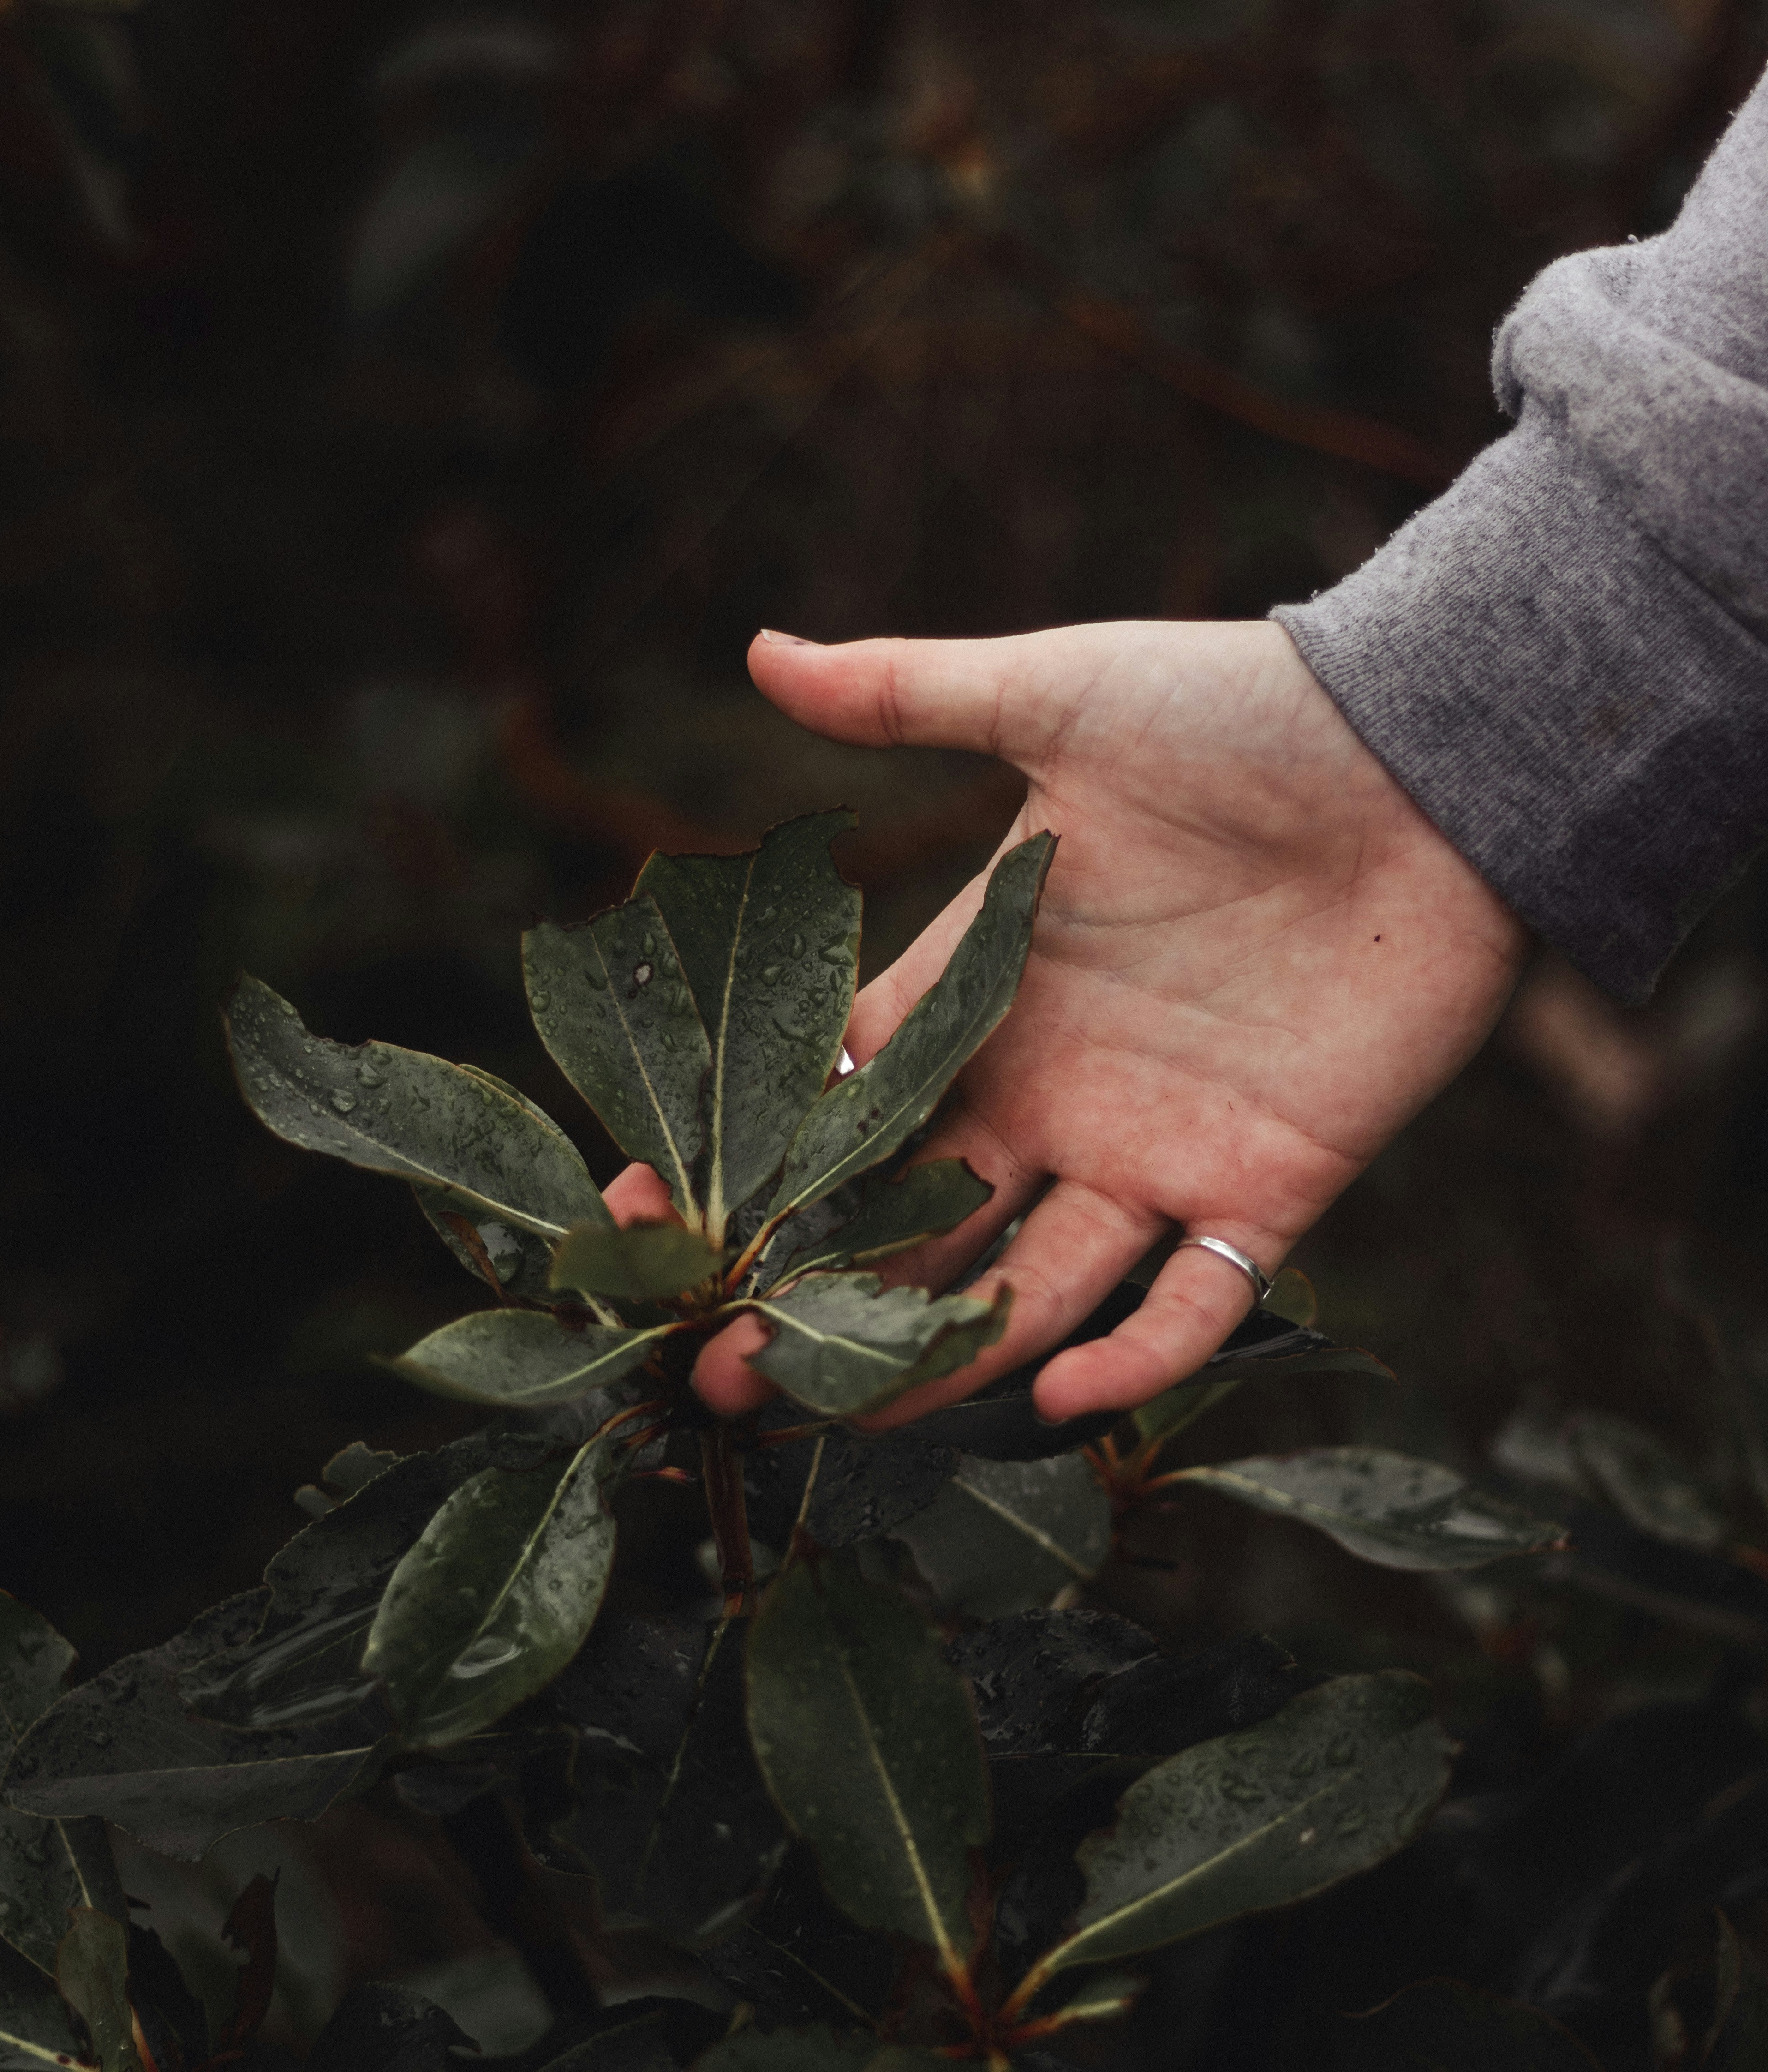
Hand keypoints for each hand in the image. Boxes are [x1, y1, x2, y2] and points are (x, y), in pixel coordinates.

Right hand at [614, 619, 1528, 1426]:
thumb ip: (908, 694)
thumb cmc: (1238, 711)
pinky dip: (1131, 1358)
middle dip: (818, 1299)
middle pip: (914, 1227)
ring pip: (1030, 1289)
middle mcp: (1051, 1091)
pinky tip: (1055, 1396)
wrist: (1421, 758)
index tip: (650, 1227)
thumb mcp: (1058, 694)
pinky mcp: (1263, 1188)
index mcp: (984, 992)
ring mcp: (1151, 1149)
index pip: (843, 1102)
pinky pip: (1189, 1305)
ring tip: (852, 1424)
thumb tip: (762, 647)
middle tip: (719, 1370)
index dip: (754, 1163)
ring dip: (947, 1361)